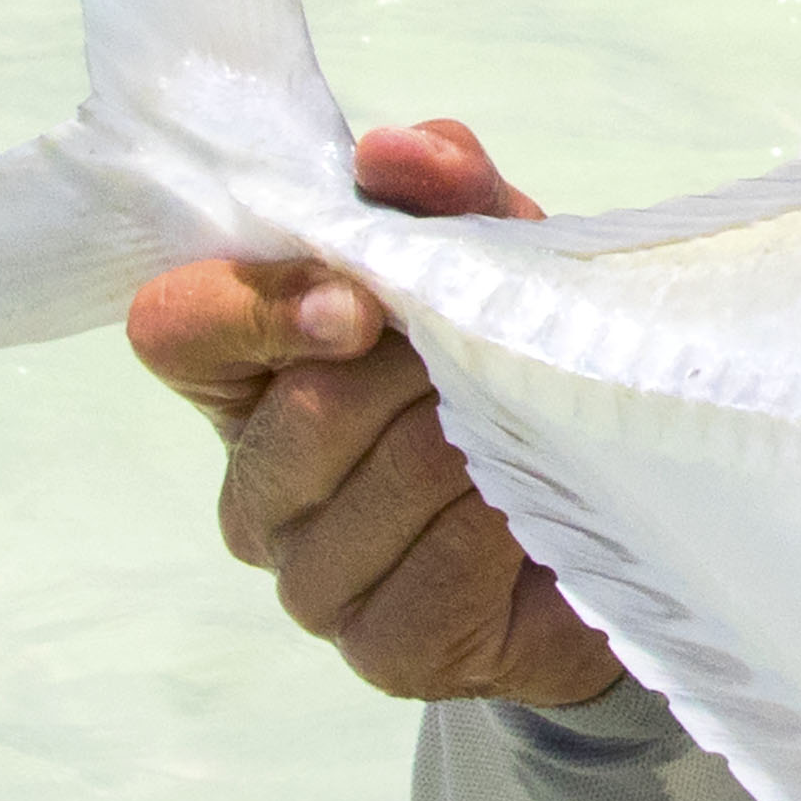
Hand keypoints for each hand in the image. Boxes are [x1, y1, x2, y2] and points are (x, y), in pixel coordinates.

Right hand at [118, 118, 620, 708]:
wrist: (625, 520)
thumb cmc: (526, 374)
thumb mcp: (501, 259)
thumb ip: (450, 189)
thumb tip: (395, 150)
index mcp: (251, 375)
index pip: (175, 327)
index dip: (259, 307)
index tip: (362, 301)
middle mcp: (256, 484)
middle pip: (299, 414)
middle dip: (419, 374)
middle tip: (490, 366)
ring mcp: (308, 578)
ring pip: (380, 486)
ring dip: (476, 445)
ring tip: (519, 436)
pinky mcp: (381, 650)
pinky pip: (438, 569)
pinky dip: (503, 524)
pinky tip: (529, 514)